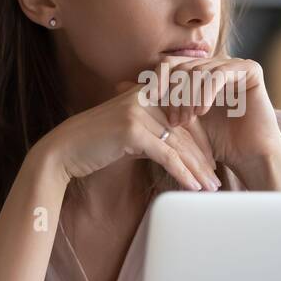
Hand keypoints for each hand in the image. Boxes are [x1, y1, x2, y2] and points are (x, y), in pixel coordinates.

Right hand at [33, 81, 220, 192]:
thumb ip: (152, 132)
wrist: (63, 151)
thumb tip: (177, 149)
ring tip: (211, 188)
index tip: (212, 163)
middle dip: (203, 158)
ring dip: (197, 169)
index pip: (184, 115)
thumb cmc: (95, 144)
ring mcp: (138, 112)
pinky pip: (166, 155)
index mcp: (146, 93)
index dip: (201, 141)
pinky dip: (183, 173)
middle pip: (185, 130)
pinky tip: (193, 187)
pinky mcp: (132, 131)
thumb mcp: (128, 132)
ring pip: (179, 144)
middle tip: (217, 179)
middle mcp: (145, 97)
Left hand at [155, 57, 280, 177]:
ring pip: (199, 70)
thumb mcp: (179, 121)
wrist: (249, 157)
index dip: (158, 81)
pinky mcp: (250, 70)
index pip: (171, 64)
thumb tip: (119, 84)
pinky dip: (206, 93)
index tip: (148, 101)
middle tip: (173, 120)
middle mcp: (217, 64)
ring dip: (188, 97)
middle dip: (174, 94)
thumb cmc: (215, 143)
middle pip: (183, 66)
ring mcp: (234, 65)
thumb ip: (155, 101)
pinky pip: (220, 74)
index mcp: (201, 72)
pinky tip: (201, 112)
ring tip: (186, 120)